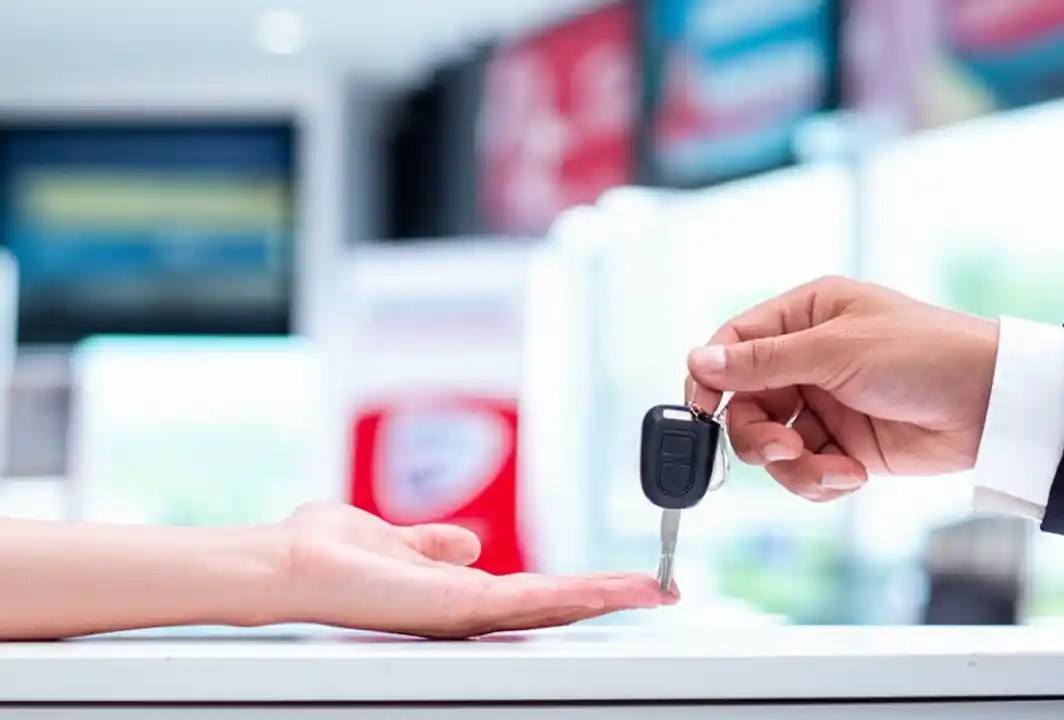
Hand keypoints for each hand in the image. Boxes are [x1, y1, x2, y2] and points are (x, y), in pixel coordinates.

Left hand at [274, 502, 673, 637]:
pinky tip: (611, 588)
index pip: (533, 595)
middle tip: (660, 591)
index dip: (579, 589)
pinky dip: (577, 595)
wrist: (291, 565)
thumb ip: (431, 543)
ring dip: (607, 597)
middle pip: (555, 607)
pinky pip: (531, 600)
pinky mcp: (459, 606)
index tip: (618, 582)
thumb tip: (462, 541)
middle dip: (610, 599)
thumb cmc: (327, 553)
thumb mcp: (395, 539)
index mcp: (456, 595)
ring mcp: (466, 613)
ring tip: (655, 589)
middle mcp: (467, 611)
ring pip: (554, 608)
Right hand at [685, 276, 997, 501]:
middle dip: (759, 435)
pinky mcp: (845, 445)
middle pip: (746, 404)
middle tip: (781, 450)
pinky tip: (853, 475)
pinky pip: (805, 470)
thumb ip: (763, 361)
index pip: (735, 343)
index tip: (701, 410)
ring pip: (773, 444)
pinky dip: (821, 480)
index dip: (712, 377)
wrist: (993, 406)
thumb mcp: (837, 350)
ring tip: (830, 469)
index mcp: (806, 316)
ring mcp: (827, 404)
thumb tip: (699, 361)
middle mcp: (810, 359)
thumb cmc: (926, 354)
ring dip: (794, 465)